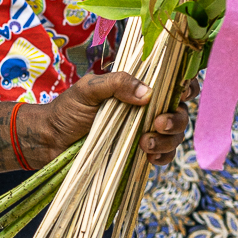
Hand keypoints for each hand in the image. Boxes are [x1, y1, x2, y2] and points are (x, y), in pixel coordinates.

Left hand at [23, 72, 190, 169]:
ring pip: (175, 135)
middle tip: (158, 124)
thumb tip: (148, 92)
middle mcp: (146, 107)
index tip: (180, 92)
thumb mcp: (89, 90)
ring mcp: (145, 130)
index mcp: (136, 86)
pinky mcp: (140, 153)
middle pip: (180, 110)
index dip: (184, 85)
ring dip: (168, 140)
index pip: (172, 80)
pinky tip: (149, 157)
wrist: (52, 141)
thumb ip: (116, 84)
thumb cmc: (68, 109)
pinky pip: (164, 156)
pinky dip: (163, 157)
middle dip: (176, 118)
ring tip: (145, 144)